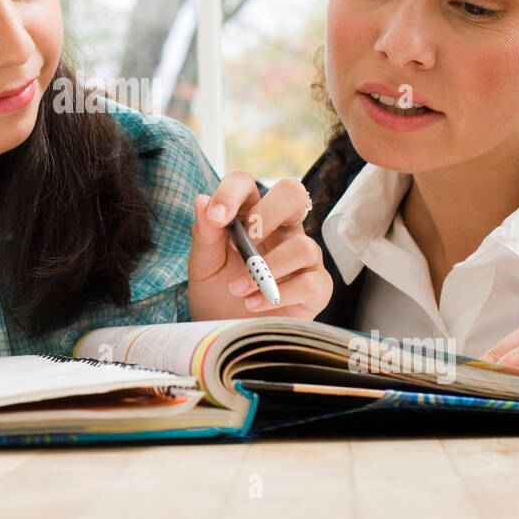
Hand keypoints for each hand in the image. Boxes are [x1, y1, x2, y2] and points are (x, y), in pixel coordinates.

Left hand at [188, 171, 331, 321]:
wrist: (226, 335)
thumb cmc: (216, 294)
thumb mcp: (203, 265)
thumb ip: (204, 234)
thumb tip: (202, 199)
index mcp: (249, 216)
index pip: (247, 183)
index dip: (232, 192)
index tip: (216, 217)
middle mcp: (282, 230)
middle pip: (292, 193)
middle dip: (266, 214)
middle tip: (242, 244)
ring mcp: (303, 258)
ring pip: (303, 246)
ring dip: (265, 269)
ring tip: (237, 289)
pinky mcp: (316, 288)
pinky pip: (310, 282)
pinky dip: (278, 294)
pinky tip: (253, 304)